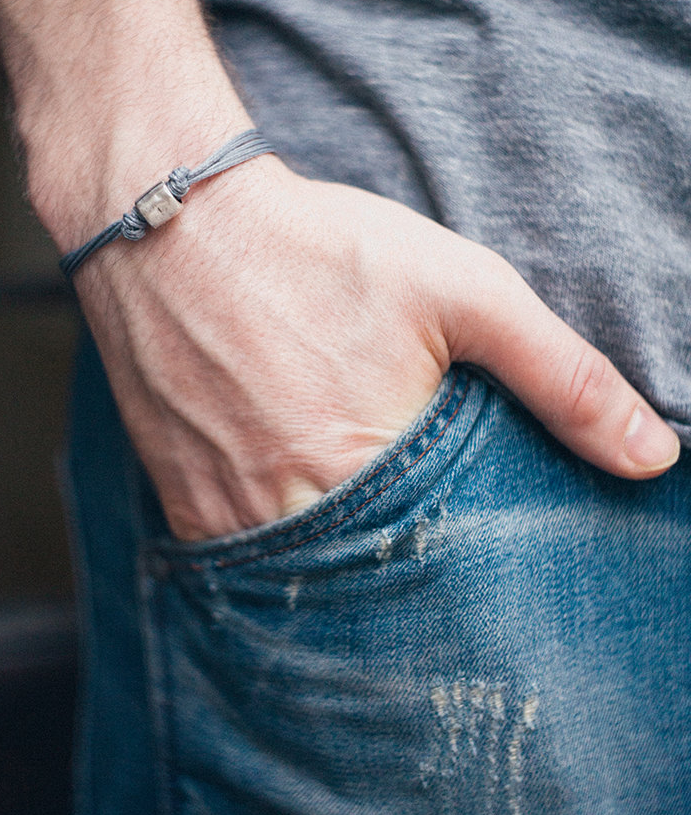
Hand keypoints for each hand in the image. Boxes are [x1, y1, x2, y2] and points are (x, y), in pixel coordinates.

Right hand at [75, 155, 679, 540]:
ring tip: (373, 536)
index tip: (493, 560)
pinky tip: (306, 510)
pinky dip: (284, 554)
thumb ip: (561, 375)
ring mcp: (225, 516)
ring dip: (345, 570)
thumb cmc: (319, 250)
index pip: (451, 575)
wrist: (171, 224)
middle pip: (375, 590)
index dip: (479, 570)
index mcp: (369, 475)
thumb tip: (653, 458)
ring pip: (306, 585)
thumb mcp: (462, 291)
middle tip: (431, 546)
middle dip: (412, 579)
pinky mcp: (181, 503)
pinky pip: (244, 564)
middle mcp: (289, 514)